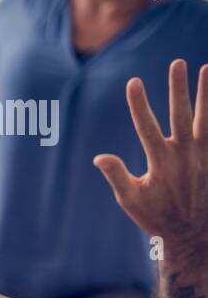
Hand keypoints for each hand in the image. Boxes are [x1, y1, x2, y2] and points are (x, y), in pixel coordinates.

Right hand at [96, 60, 207, 262]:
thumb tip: (100, 158)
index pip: (146, 126)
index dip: (139, 104)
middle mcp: (185, 155)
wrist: (195, 235)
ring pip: (207, 118)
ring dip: (207, 93)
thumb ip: (118, 176)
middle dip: (179, 88)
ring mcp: (204, 156)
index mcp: (161, 162)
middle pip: (182, 114)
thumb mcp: (132, 201)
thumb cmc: (158, 218)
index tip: (134, 82)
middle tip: (178, 63)